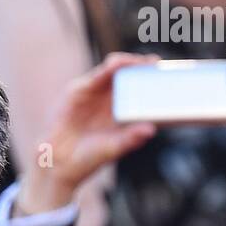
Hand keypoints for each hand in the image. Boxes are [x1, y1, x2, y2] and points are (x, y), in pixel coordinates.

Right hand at [14, 52, 157, 215]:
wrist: (57, 163)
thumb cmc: (87, 159)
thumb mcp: (112, 149)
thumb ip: (130, 139)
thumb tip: (151, 130)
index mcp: (122, 114)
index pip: (141, 93)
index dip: (153, 83)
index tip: (168, 78)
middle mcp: (110, 101)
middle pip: (131, 77)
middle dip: (144, 68)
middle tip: (158, 64)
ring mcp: (96, 94)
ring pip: (116, 71)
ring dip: (130, 63)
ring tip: (144, 62)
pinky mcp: (80, 90)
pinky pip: (98, 75)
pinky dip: (111, 67)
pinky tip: (121, 63)